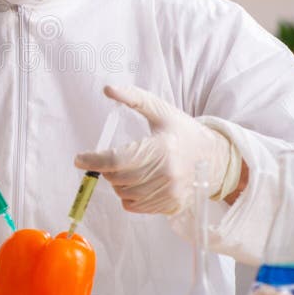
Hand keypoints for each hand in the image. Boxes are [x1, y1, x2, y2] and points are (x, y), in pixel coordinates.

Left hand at [74, 86, 231, 214]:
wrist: (214, 157)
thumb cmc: (183, 131)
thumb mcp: (160, 110)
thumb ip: (134, 98)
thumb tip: (108, 88)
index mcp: (162, 148)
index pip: (117, 160)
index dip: (94, 160)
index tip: (79, 158)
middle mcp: (167, 174)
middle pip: (118, 178)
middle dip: (106, 169)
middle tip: (110, 159)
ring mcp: (170, 193)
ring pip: (123, 194)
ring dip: (117, 182)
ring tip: (128, 168)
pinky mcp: (170, 206)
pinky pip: (134, 206)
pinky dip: (128, 195)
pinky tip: (137, 181)